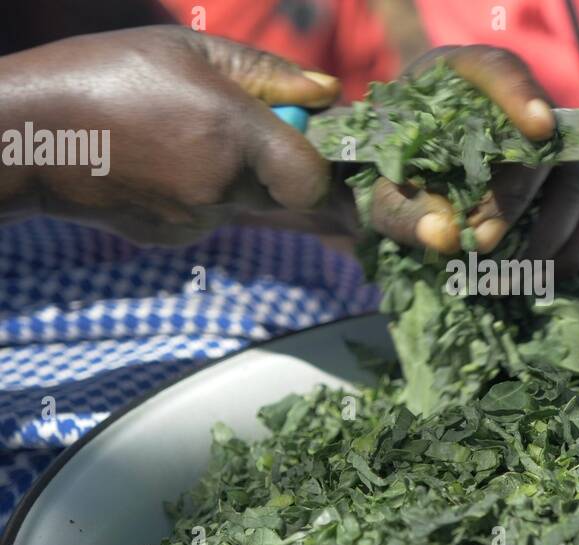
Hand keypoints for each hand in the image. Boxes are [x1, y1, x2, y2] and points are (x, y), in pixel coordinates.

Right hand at [0, 25, 348, 245]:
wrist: (27, 135)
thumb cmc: (106, 75)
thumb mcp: (189, 51)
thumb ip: (270, 73)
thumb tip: (329, 93)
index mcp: (234, 135)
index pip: (313, 179)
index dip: (314, 161)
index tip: (293, 133)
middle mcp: (222, 188)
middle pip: (284, 191)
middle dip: (271, 162)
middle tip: (223, 122)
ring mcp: (198, 221)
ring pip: (245, 203)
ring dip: (232, 176)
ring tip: (176, 137)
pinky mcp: (174, 239)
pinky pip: (210, 217)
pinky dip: (199, 196)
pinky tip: (157, 165)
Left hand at [366, 46, 578, 278]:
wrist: (407, 193)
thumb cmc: (391, 178)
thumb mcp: (380, 189)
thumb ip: (403, 209)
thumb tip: (445, 237)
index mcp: (462, 81)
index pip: (499, 72)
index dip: (521, 97)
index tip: (539, 128)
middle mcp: (519, 109)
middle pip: (538, 146)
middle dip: (512, 201)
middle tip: (482, 244)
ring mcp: (554, 151)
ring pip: (575, 186)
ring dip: (547, 236)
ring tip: (506, 277)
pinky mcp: (569, 191)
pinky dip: (566, 254)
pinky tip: (532, 278)